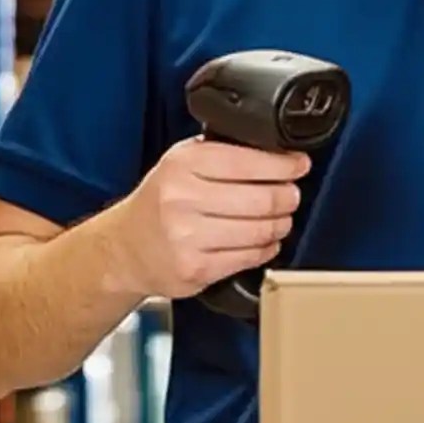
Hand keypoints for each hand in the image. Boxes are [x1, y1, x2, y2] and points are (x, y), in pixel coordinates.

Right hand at [109, 137, 309, 297]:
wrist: (125, 248)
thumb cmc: (160, 201)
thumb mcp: (182, 162)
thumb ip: (223, 153)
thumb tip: (277, 152)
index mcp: (183, 165)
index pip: (248, 161)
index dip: (284, 164)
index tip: (298, 165)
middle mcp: (182, 199)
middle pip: (263, 198)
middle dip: (288, 196)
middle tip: (291, 195)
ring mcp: (187, 237)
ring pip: (261, 230)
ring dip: (281, 224)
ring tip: (281, 219)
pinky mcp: (195, 269)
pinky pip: (250, 257)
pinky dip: (266, 248)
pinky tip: (265, 241)